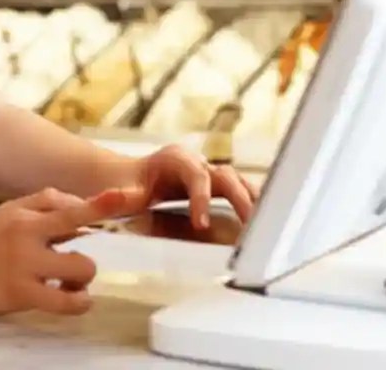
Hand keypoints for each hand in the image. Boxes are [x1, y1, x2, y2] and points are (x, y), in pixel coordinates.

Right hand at [0, 187, 137, 316]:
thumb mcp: (11, 211)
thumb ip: (45, 204)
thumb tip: (81, 205)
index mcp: (25, 214)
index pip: (67, 205)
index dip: (99, 203)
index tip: (122, 197)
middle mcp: (26, 235)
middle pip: (78, 230)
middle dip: (90, 238)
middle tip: (78, 256)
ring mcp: (25, 265)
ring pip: (82, 268)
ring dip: (83, 276)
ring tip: (68, 281)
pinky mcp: (22, 294)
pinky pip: (67, 301)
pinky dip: (80, 301)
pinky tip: (75, 298)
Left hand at [130, 145, 257, 229]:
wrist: (126, 178)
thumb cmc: (124, 186)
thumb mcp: (121, 192)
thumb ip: (119, 197)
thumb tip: (119, 197)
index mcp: (174, 158)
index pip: (196, 176)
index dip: (202, 198)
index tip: (201, 224)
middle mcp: (195, 161)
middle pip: (224, 176)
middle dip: (238, 199)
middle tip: (250, 226)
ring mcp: (207, 171)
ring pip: (237, 181)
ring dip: (252, 200)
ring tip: (266, 225)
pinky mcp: (213, 183)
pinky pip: (237, 190)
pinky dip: (251, 202)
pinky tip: (264, 221)